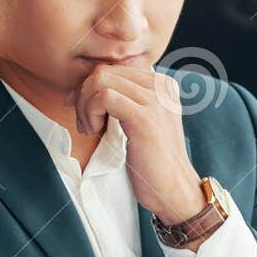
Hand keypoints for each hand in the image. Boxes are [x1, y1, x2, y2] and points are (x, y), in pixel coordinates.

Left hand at [68, 63, 203, 225]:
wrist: (173, 189)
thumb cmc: (151, 160)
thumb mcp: (139, 120)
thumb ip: (123, 99)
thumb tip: (85, 82)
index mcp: (161, 83)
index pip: (113, 68)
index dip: (90, 87)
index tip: (83, 111)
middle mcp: (161, 85)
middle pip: (104, 70)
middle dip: (84, 96)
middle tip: (85, 124)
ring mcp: (155, 99)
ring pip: (100, 81)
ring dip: (85, 106)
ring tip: (90, 129)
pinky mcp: (144, 117)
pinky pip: (104, 97)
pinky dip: (90, 113)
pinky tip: (95, 131)